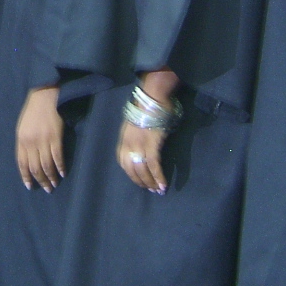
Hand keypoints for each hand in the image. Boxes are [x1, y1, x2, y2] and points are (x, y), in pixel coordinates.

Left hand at [16, 86, 64, 190]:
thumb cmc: (33, 111)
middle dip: (40, 180)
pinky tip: (63, 173)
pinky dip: (60, 167)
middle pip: (35, 167)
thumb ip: (24, 143)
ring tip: (55, 184)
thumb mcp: (23, 127)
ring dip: (51, 177)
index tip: (30, 186)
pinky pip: (57, 157)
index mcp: (20, 140)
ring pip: (46, 165)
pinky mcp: (55, 137)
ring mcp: (43, 140)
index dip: (26, 176)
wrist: (44, 95)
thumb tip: (29, 159)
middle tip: (47, 189)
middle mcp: (30, 142)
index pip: (21, 163)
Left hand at [119, 72, 179, 192]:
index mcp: (123, 139)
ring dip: (151, 182)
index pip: (122, 162)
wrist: (152, 96)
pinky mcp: (152, 144)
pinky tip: (163, 184)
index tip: (139, 181)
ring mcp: (139, 144)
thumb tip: (143, 145)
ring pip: (142, 169)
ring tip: (158, 190)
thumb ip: (136, 135)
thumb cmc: (147, 107)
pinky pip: (154, 165)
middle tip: (150, 189)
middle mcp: (128, 144)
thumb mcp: (135, 123)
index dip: (131, 174)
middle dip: (141, 181)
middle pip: (131, 169)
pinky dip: (158, 176)